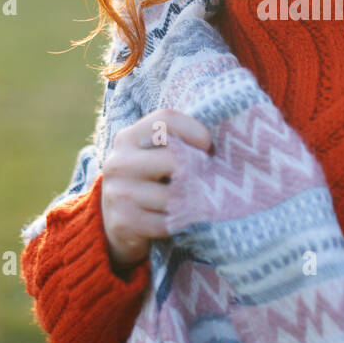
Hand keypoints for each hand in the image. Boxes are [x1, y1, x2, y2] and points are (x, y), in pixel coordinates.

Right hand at [100, 109, 211, 272]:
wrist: (117, 223)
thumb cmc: (150, 181)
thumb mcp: (155, 154)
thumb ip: (178, 142)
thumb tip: (226, 139)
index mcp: (128, 137)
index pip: (167, 119)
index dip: (196, 131)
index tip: (208, 147)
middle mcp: (119, 162)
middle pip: (173, 160)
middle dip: (196, 172)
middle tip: (206, 180)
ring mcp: (117, 193)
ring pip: (171, 196)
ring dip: (188, 202)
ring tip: (190, 201)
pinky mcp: (122, 222)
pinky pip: (166, 223)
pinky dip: (177, 223)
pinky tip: (176, 219)